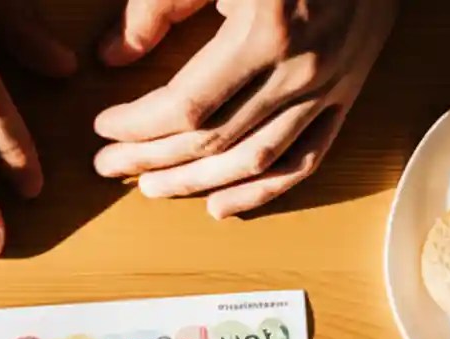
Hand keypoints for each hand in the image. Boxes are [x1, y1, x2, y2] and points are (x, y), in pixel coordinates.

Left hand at [94, 0, 395, 217]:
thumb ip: (157, 5)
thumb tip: (111, 56)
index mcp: (264, 31)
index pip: (187, 105)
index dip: (138, 125)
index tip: (103, 126)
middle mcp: (300, 68)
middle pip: (215, 140)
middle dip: (153, 159)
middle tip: (108, 165)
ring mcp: (329, 86)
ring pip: (255, 160)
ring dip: (198, 182)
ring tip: (152, 188)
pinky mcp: (347, 94)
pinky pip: (306, 159)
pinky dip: (263, 192)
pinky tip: (222, 207)